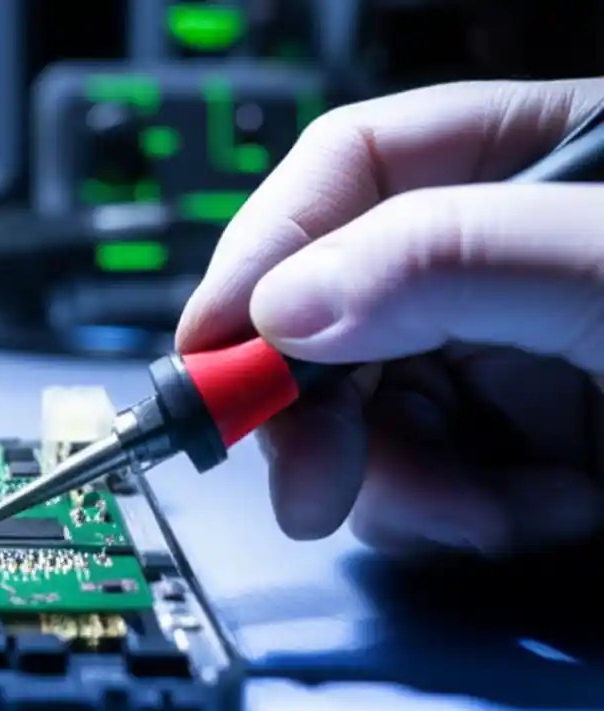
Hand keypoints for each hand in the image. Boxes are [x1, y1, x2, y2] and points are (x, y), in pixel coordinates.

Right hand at [177, 78, 603, 557]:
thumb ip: (444, 260)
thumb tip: (283, 305)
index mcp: (530, 160)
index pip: (353, 168)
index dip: (266, 248)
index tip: (214, 341)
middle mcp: (503, 255)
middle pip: (339, 307)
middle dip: (320, 402)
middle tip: (301, 473)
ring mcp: (512, 354)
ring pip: (369, 410)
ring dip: (402, 480)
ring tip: (478, 512)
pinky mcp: (522, 448)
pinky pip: (425, 480)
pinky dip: (453, 517)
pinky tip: (528, 515)